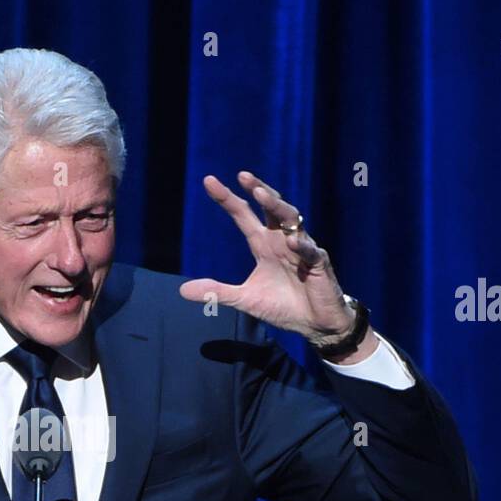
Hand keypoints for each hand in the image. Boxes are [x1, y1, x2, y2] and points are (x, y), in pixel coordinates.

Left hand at [180, 172, 371, 355]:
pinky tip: (290, 241)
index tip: (209, 181)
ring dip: (276, 206)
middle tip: (243, 176)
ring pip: (291, 219)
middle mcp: (281, 240)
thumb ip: (217, 292)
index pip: (243, 215)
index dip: (228, 198)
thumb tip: (182, 290)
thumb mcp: (244, 299)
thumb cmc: (282, 306)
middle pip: (270, 207)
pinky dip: (301, 245)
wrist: (313, 324)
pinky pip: (310, 251)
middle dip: (259, 190)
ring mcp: (301, 249)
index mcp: (263, 244)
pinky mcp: (318, 264)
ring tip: (262, 195)